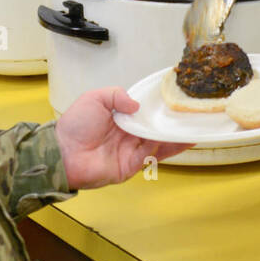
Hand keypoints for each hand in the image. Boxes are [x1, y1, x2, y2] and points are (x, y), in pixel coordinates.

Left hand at [55, 87, 192, 189]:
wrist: (62, 153)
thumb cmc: (75, 125)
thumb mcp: (95, 99)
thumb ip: (116, 96)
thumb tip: (137, 105)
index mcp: (120, 118)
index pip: (145, 111)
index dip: (159, 105)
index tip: (176, 96)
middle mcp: (129, 134)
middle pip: (156, 126)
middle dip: (173, 120)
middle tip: (194, 111)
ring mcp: (132, 150)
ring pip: (160, 141)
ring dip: (177, 133)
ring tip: (197, 125)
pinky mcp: (132, 165)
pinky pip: (154, 155)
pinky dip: (170, 147)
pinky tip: (185, 139)